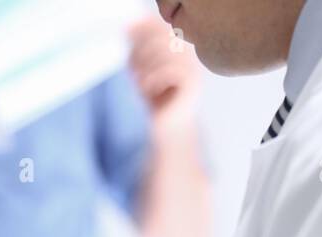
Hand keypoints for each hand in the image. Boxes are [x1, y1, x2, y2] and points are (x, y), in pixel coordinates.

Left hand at [129, 16, 199, 134]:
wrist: (166, 126)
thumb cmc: (156, 97)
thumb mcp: (141, 70)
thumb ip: (136, 49)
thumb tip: (128, 25)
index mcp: (179, 49)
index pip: (164, 29)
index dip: (145, 30)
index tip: (130, 40)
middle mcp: (190, 56)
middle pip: (166, 39)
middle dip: (143, 51)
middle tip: (134, 70)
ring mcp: (193, 70)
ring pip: (168, 55)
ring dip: (147, 67)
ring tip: (139, 82)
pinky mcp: (191, 86)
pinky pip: (172, 71)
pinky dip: (154, 78)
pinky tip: (147, 89)